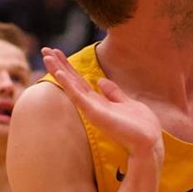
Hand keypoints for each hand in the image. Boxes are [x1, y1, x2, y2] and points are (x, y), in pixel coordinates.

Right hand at [41, 48, 162, 160]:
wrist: (147, 141)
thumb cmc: (139, 126)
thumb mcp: (126, 103)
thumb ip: (113, 93)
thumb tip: (100, 81)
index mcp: (98, 101)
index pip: (79, 81)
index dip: (68, 66)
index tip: (57, 53)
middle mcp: (91, 104)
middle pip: (71, 80)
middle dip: (58, 65)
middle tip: (44, 49)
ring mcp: (91, 109)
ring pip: (71, 85)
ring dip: (58, 70)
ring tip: (46, 56)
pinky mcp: (94, 113)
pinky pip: (77, 95)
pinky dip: (67, 84)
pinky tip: (59, 73)